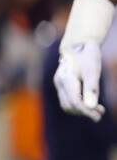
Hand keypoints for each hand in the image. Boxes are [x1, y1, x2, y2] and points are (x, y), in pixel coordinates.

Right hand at [54, 0, 114, 120]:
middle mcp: (59, 83)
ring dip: (81, 110)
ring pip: (67, 105)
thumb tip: (91, 107)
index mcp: (66, 79)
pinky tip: (91, 103)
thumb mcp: (93, 70)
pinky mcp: (62, 85)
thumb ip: (91, 88)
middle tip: (100, 113)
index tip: (99, 115)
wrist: (79, 44)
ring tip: (98, 110)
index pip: (75, 102)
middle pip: (69, 106)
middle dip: (84, 112)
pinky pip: (68, 100)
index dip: (87, 111)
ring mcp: (59, 84)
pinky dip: (79, 105)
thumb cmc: (88, 55)